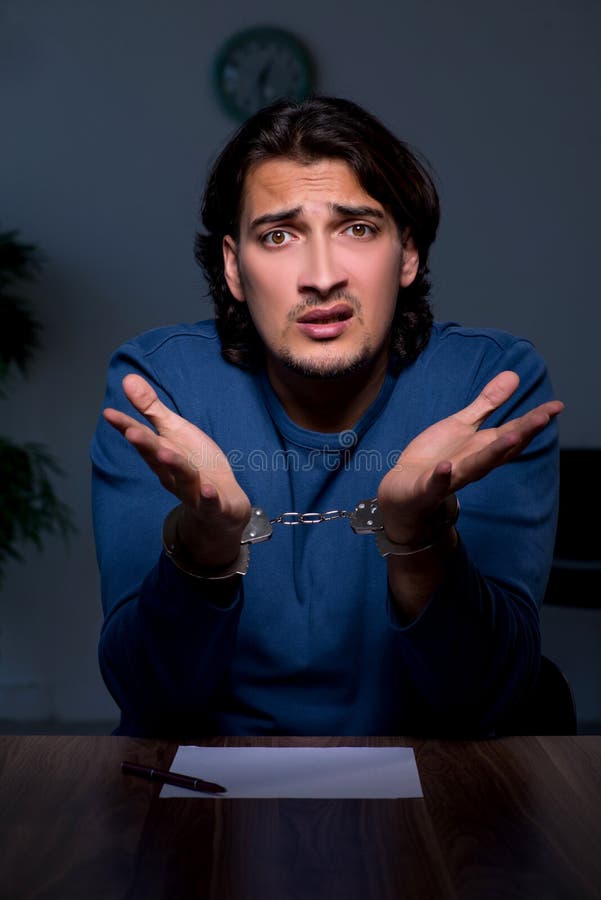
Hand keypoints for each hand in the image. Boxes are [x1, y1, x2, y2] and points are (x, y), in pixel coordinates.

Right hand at [103, 374, 249, 566]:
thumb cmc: (196, 465)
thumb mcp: (175, 433)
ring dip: (175, 466)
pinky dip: (209, 498)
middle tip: (132, 432)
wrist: (222, 506)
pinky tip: (208, 490)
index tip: (108, 413)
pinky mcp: (215, 506)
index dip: (126, 426)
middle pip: (159, 459)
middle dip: (146, 446)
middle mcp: (173, 475)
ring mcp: (194, 491)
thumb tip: (127, 378)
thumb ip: (152, 409)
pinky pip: (211, 503)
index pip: (143, 438)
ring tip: (165, 453)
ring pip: (183, 478)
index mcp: (162, 455)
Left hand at [377, 371, 563, 544]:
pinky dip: (442, 477)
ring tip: (511, 436)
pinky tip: (446, 467)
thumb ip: (487, 404)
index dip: (534, 420)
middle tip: (543, 417)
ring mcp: (452, 477)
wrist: (405, 488)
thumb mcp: (462, 425)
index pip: (514, 432)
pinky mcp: (427, 487)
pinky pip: (436, 484)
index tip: (556, 406)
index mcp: (483, 447)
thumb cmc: (437, 455)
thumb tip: (513, 375)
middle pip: (502, 449)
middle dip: (523, 433)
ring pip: (476, 466)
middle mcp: (473, 463)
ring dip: (493, 453)